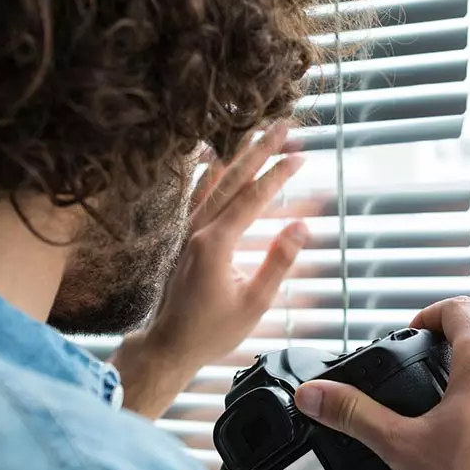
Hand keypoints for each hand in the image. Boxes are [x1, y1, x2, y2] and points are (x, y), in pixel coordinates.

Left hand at [113, 121, 310, 418]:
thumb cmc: (211, 330)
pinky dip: (209, 170)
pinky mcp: (183, 236)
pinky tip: (215, 156)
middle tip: (285, 125)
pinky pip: (197, 193)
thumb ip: (278, 261)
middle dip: (261, 149)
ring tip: (257, 132)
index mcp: (216, 243)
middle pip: (233, 177)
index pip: (253, 198)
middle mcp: (198, 228)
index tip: (301, 155)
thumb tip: (302, 225)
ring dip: (239, 154)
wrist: (168, 344)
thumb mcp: (255, 303)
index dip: (279, 174)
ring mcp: (187, 230)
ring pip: (214, 180)